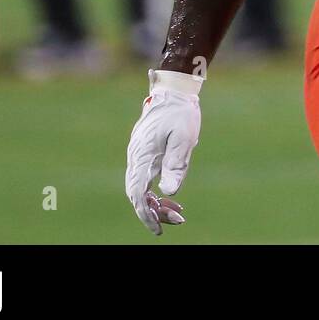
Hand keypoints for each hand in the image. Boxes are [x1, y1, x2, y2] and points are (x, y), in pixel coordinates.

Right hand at [125, 69, 202, 234]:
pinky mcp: (144, 153)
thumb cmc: (181, 113)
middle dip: (154, 212)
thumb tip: (169, 193)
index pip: (138, 193)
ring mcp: (138, 155)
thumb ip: (176, 165)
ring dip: (155, 203)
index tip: (159, 229)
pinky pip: (144, 178)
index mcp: (142, 156)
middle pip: (137, 194)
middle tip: (177, 220)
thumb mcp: (183, 139)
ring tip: (177, 213)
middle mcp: (135, 157)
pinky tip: (170, 197)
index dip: (146, 214)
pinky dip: (154, 191)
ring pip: (139, 188)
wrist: (174, 90)